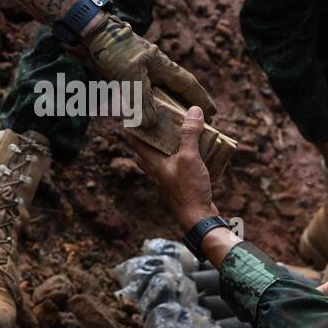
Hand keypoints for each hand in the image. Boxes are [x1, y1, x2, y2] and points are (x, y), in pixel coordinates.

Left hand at [82, 13, 216, 126]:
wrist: (93, 35)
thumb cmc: (116, 52)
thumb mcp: (131, 79)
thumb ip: (142, 103)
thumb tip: (150, 125)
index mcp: (164, 67)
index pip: (189, 85)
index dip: (201, 99)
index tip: (214, 112)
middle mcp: (157, 69)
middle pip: (177, 90)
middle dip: (187, 106)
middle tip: (199, 122)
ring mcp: (142, 71)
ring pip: (160, 93)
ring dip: (167, 107)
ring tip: (173, 124)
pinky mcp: (128, 74)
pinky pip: (143, 94)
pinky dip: (146, 106)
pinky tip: (143, 117)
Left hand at [125, 104, 217, 230]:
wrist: (198, 218)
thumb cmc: (189, 189)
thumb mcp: (189, 157)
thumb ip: (189, 134)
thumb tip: (193, 109)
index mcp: (152, 162)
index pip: (134, 140)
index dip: (130, 125)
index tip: (129, 111)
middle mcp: (156, 170)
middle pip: (145, 149)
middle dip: (147, 135)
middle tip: (152, 119)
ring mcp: (167, 178)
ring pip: (160, 157)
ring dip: (164, 145)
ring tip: (173, 130)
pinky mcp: (179, 184)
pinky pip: (175, 165)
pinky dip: (180, 155)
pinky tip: (192, 149)